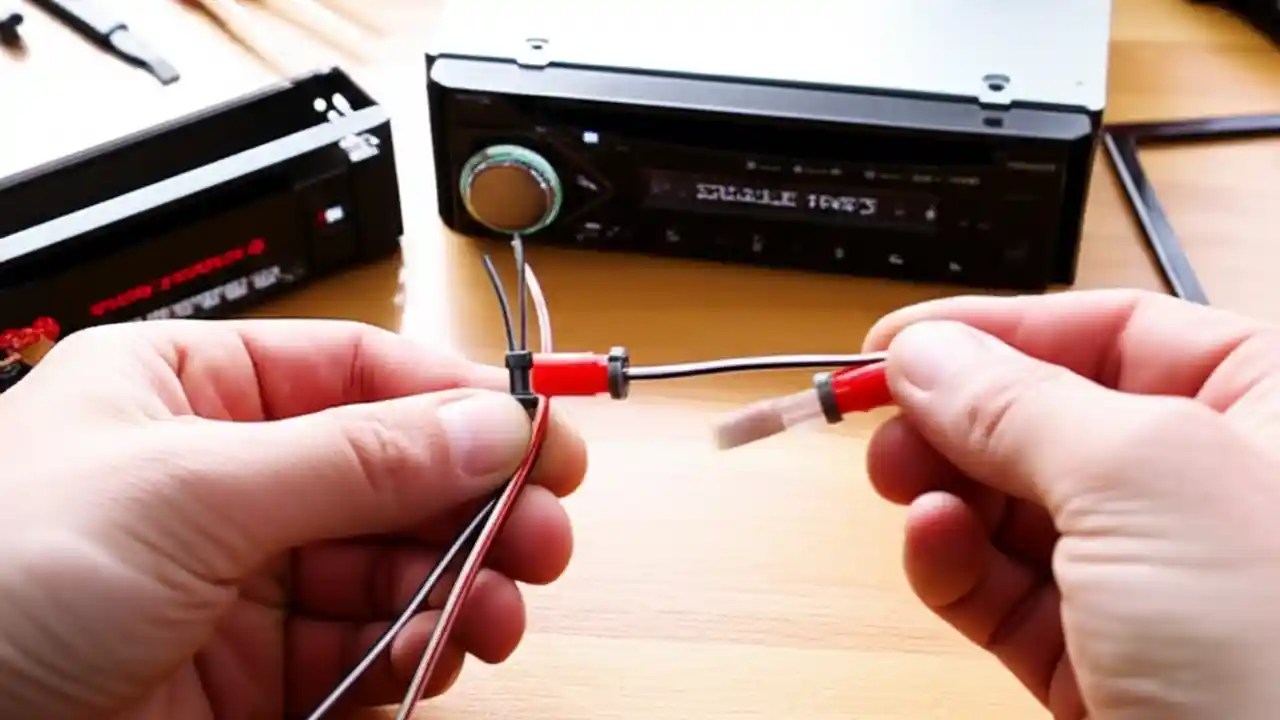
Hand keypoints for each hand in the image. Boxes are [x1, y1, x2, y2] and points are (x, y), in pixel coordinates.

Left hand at [0, 319, 585, 719]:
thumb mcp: (188, 493)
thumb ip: (354, 460)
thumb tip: (483, 426)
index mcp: (188, 394)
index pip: (357, 373)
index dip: (454, 397)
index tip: (537, 429)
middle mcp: (222, 481)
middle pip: (391, 473)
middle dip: (473, 500)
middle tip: (544, 528)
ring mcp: (240, 580)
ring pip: (389, 566)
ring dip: (458, 583)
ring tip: (499, 606)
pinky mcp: (250, 674)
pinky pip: (363, 647)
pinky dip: (411, 652)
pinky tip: (431, 654)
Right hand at [862, 290, 1279, 719]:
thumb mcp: (1142, 481)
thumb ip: (1019, 400)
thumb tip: (927, 353)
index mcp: (1268, 408)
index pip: (1113, 332)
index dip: (998, 330)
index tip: (898, 343)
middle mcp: (1214, 493)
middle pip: (1050, 418)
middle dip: (959, 418)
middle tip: (887, 422)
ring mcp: (1158, 584)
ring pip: (1016, 509)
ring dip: (947, 493)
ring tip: (905, 489)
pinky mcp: (1106, 662)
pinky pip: (1007, 591)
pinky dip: (956, 566)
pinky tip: (934, 548)